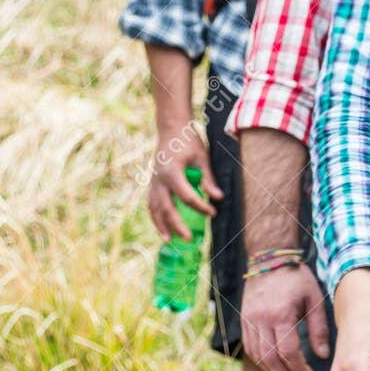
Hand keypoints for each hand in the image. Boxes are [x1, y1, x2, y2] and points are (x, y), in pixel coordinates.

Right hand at [146, 122, 223, 239]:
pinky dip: (156, 216)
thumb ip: (208, 179)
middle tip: (189, 238)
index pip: (187, 196)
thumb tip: (218, 198)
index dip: (200, 207)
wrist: (171, 129)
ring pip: (154, 208)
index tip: (213, 212)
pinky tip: (163, 228)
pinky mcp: (152, 183)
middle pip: (167, 207)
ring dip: (161, 225)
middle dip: (177, 224)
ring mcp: (153, 182)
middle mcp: (159, 180)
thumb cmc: (188, 142)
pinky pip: (152, 203)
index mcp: (172, 172)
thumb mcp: (202, 158)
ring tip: (169, 241)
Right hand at [242, 263, 329, 370]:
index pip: (288, 352)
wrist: (269, 259)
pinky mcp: (244, 321)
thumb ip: (319, 328)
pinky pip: (249, 348)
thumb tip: (322, 355)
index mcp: (281, 315)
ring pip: (258, 356)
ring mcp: (250, 321)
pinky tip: (272, 365)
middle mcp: (261, 321)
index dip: (299, 369)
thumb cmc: (296, 278)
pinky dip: (260, 360)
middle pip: (271, 359)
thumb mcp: (313, 299)